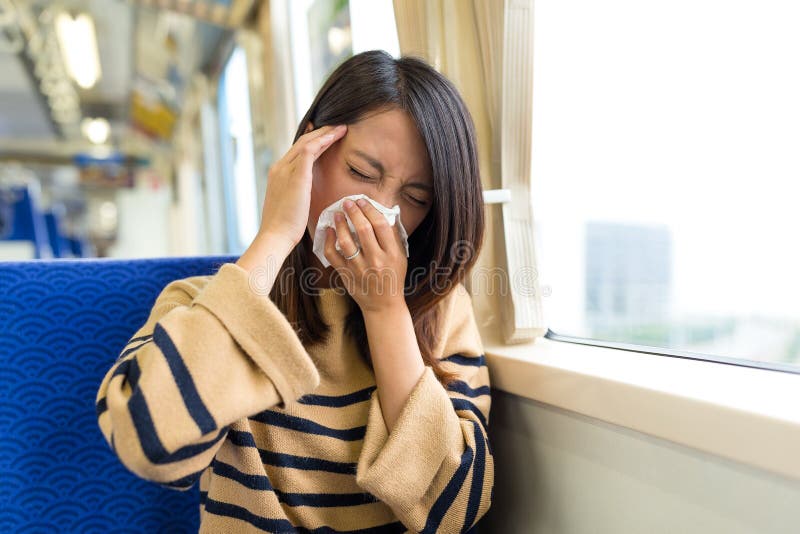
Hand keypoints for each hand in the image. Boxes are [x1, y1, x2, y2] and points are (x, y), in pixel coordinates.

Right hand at [258, 124, 346, 248]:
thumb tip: (305, 200)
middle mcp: (279, 168)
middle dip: (320, 133)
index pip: (295, 152)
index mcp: (277, 175)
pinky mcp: (296, 175)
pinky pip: (310, 150)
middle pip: (301, 143)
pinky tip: (337, 135)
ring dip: (325, 133)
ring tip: (341, 128)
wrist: (275, 237)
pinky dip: (324, 140)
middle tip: (336, 126)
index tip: (324, 135)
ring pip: (307, 142)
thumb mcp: (290, 208)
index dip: (311, 141)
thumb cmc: (285, 229)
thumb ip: (296, 197)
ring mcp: (285, 170)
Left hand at [323, 198, 408, 313]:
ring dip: (340, 224)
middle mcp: (376, 260)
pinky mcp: (346, 275)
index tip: (362, 201)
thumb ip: (393, 237)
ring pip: (346, 242)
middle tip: (348, 202)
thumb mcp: (401, 257)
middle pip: (363, 230)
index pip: (381, 225)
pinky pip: (333, 256)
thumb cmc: (393, 278)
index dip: (370, 210)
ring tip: (338, 214)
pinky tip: (329, 231)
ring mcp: (360, 269)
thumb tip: (383, 212)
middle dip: (354, 212)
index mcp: (392, 254)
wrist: (384, 305)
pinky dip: (329, 241)